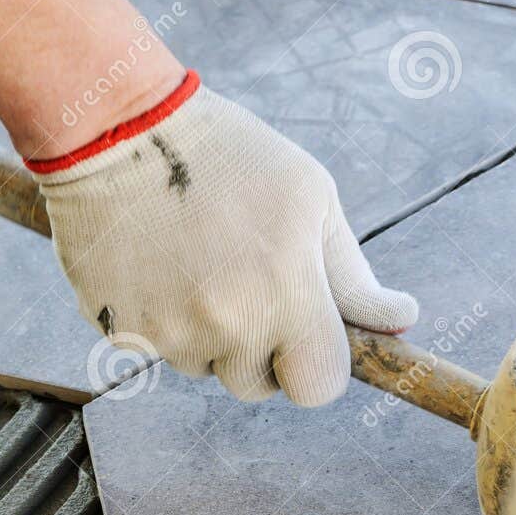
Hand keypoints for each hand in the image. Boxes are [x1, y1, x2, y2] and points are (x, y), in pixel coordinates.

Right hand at [30, 75, 417, 403]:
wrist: (114, 128)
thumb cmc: (230, 157)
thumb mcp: (311, 199)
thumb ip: (355, 275)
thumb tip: (401, 321)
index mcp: (287, 294)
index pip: (320, 386)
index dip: (318, 364)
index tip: (307, 333)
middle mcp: (228, 324)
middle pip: (259, 385)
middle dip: (262, 350)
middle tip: (247, 285)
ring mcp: (169, 333)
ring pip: (206, 368)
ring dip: (210, 335)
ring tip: (198, 261)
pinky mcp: (120, 331)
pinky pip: (157, 351)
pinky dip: (162, 320)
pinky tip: (158, 264)